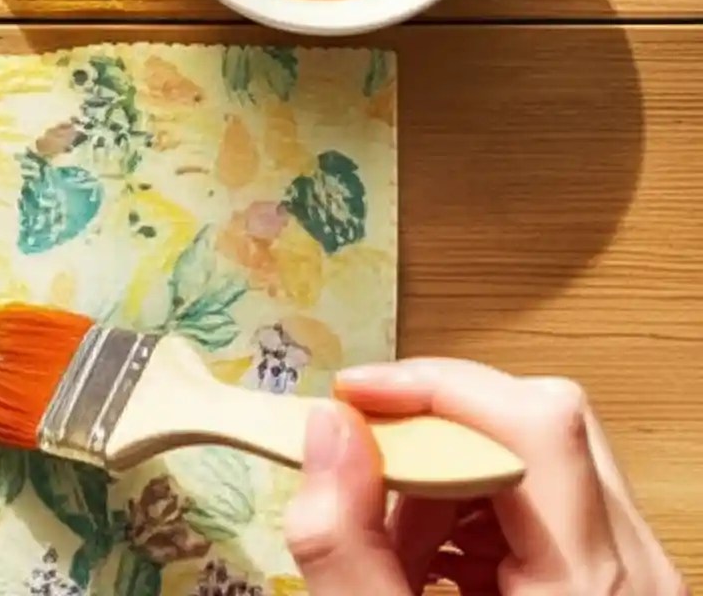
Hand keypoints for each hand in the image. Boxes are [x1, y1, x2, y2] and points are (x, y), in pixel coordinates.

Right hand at [282, 358, 686, 594]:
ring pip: (539, 463)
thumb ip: (347, 547)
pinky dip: (471, 519)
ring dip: (446, 485)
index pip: (536, 424)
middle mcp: (637, 571)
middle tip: (364, 492)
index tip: (349, 401)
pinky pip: (543, 507)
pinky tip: (428, 576)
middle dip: (434, 445)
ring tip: (394, 560)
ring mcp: (638, 580)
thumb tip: (329, 433)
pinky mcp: (618, 586)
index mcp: (590, 587)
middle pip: (542, 430)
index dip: (438, 389)